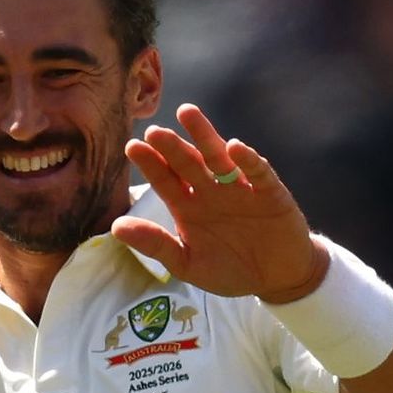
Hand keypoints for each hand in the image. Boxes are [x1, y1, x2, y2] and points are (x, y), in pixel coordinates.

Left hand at [111, 103, 326, 303]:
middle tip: (154, 132)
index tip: (132, 147)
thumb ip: (156, 245)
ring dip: (204, 136)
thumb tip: (116, 227)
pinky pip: (257, 172)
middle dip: (172, 147)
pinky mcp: (269, 192)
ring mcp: (239, 188)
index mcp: (188, 206)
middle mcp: (210, 190)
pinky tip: (233, 148)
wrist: (276, 278)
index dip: (151, 163)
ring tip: (187, 114)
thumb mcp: (187, 264)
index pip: (165, 180)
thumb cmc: (229, 270)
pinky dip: (247, 160)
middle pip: (188, 163)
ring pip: (219, 157)